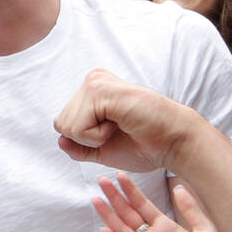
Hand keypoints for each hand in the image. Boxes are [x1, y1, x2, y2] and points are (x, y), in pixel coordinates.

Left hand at [54, 69, 196, 173]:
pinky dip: (97, 137)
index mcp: (93, 92)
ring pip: (66, 126)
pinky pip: (78, 127)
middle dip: (87, 139)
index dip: (86, 141)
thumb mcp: (102, 150)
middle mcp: (93, 81)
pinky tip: (120, 124)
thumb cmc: (144, 145)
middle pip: (61, 124)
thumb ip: (79, 147)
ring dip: (93, 138)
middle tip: (119, 130)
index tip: (116, 133)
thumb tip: (59, 140)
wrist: (172, 143)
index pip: (64, 125)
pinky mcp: (100, 89)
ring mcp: (95, 82)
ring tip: (120, 126)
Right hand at [92, 174, 231, 231]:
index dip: (130, 191)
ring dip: (109, 216)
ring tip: (97, 200)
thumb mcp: (205, 228)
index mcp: (165, 228)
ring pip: (122, 231)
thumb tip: (179, 188)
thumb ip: (191, 209)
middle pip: (128, 215)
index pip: (142, 205)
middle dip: (114, 198)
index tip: (119, 176)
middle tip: (101, 180)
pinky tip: (106, 230)